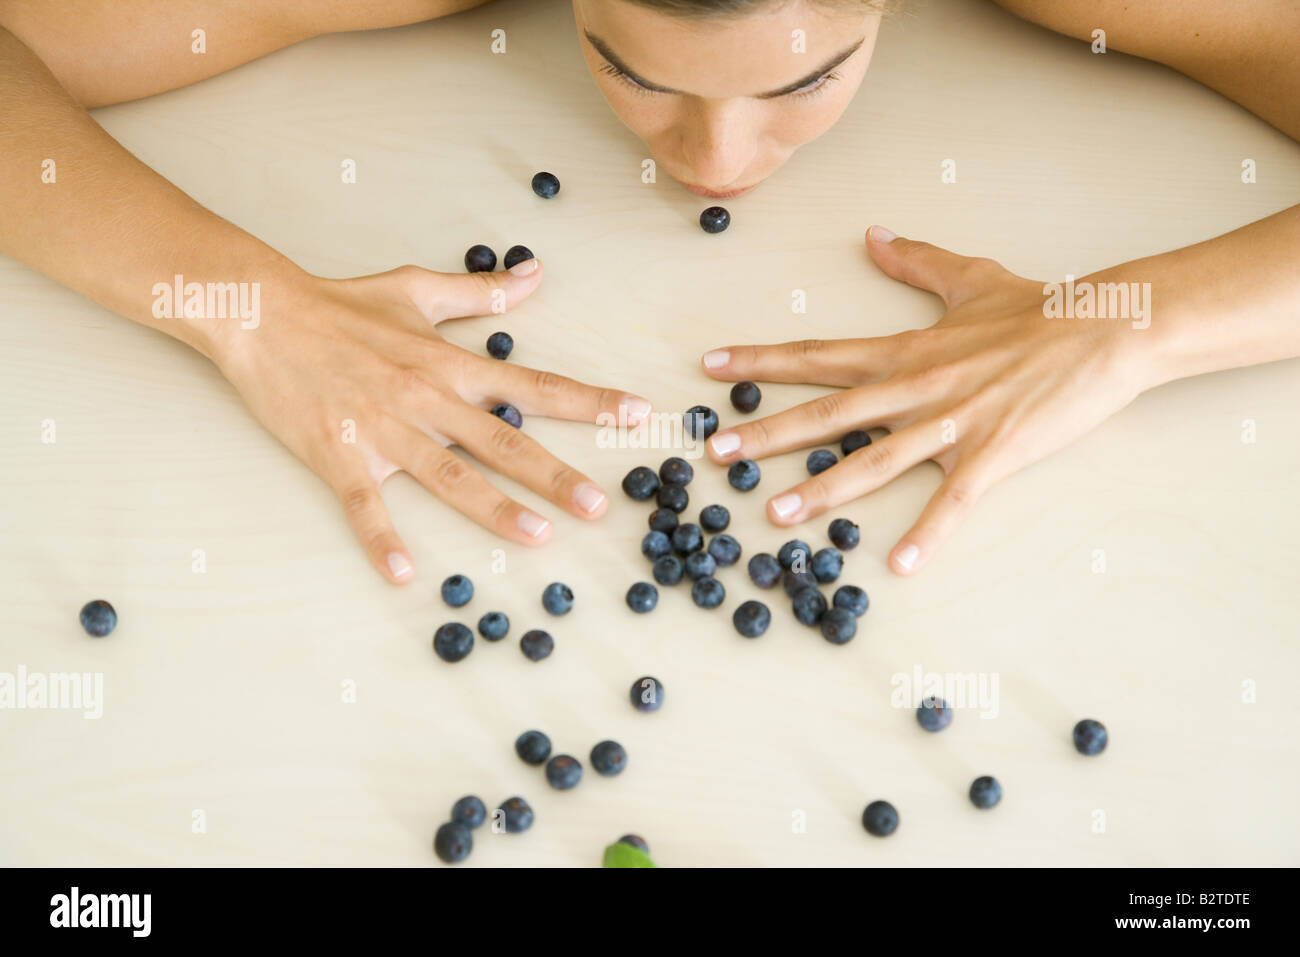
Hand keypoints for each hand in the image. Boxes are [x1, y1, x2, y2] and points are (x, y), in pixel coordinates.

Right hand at [216, 258, 649, 582]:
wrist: (262, 313)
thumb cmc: (342, 304)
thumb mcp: (418, 291)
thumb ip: (481, 292)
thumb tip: (535, 274)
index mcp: (450, 365)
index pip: (534, 385)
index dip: (589, 402)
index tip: (636, 415)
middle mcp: (427, 399)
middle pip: (504, 440)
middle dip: (555, 474)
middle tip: (600, 505)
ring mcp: (383, 430)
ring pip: (449, 475)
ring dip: (495, 508)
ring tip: (539, 536)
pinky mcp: (338, 455)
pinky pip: (364, 505)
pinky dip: (381, 540)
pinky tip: (402, 576)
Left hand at [700, 226, 1149, 574]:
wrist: (1105, 327)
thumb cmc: (1038, 309)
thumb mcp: (968, 278)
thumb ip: (915, 262)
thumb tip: (875, 235)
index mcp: (905, 351)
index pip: (818, 356)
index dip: (761, 361)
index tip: (711, 366)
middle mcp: (916, 387)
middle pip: (827, 414)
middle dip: (766, 434)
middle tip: (715, 453)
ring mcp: (953, 422)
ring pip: (874, 460)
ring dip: (822, 488)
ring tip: (775, 513)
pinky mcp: (993, 453)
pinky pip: (954, 500)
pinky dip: (929, 534)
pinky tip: (901, 567)